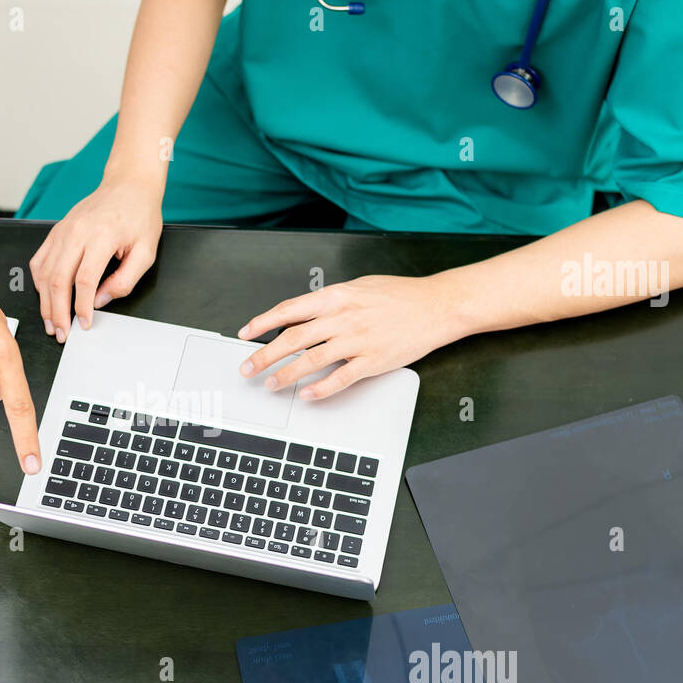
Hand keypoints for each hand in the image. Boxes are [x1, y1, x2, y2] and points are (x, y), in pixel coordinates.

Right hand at [29, 178, 161, 341]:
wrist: (128, 185)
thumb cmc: (139, 215)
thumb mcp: (146, 251)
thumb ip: (125, 280)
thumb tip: (100, 301)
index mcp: (101, 236)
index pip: (84, 280)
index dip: (81, 307)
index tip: (84, 324)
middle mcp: (77, 232)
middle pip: (58, 279)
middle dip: (57, 312)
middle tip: (61, 333)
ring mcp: (63, 231)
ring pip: (44, 273)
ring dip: (45, 302)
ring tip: (50, 322)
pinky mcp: (56, 231)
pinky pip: (39, 260)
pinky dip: (39, 282)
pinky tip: (45, 297)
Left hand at [236, 275, 468, 399]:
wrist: (436, 306)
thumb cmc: (398, 296)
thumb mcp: (358, 287)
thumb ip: (328, 302)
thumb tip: (299, 315)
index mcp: (336, 296)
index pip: (289, 310)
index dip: (263, 322)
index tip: (246, 333)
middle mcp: (343, 317)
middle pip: (293, 338)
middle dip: (264, 355)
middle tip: (247, 368)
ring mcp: (358, 340)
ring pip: (312, 360)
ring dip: (287, 374)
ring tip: (271, 384)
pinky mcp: (373, 360)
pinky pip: (342, 378)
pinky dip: (322, 388)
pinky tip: (308, 395)